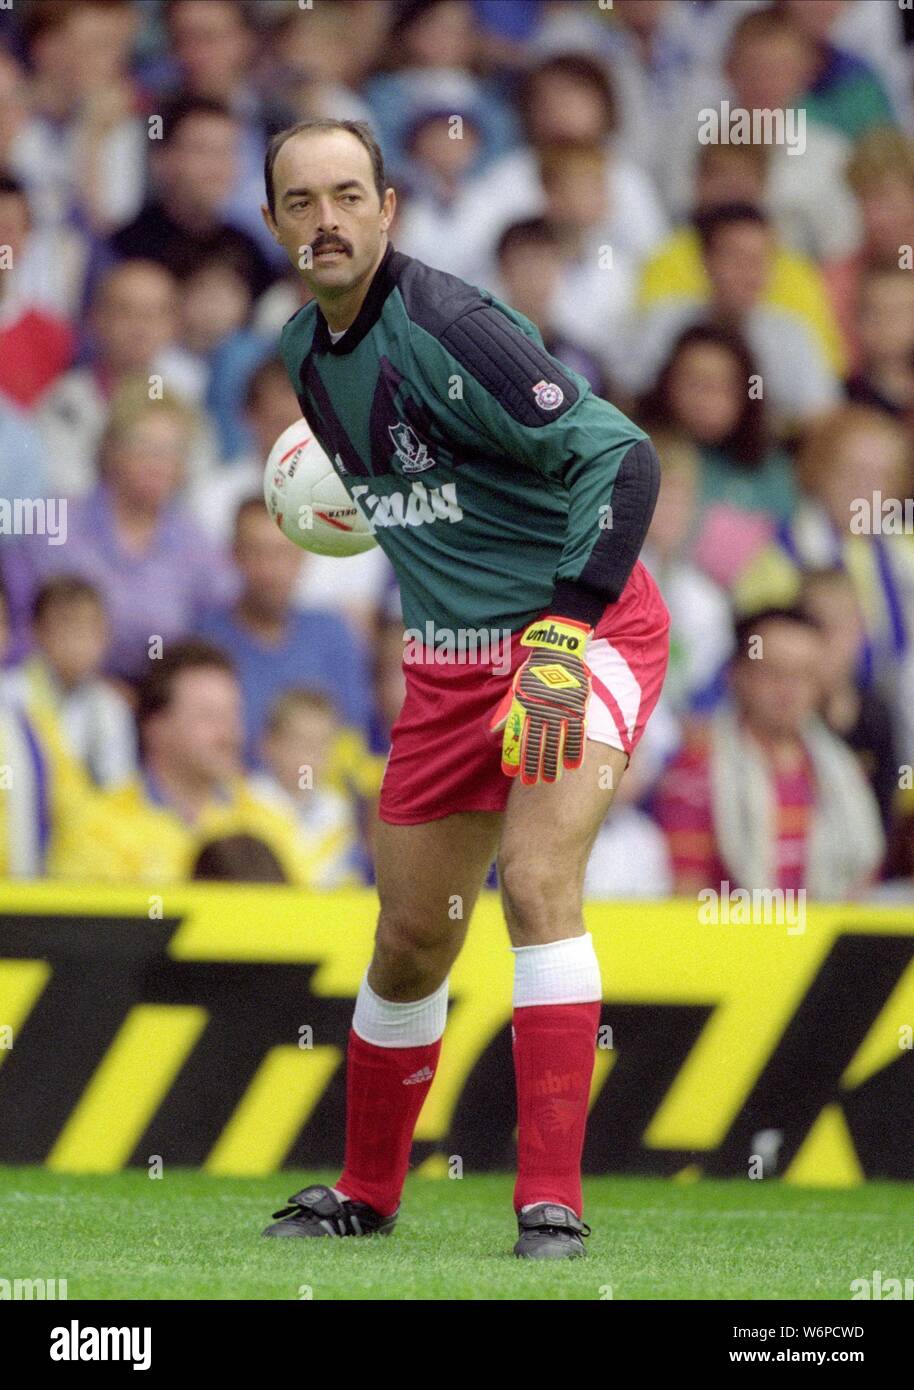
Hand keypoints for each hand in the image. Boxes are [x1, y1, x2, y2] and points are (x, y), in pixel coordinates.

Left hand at [489, 616, 592, 784]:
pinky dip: (573, 751)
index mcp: (523, 706)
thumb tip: (492, 732)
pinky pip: (575, 733)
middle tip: (530, 782)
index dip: (513, 755)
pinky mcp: (575, 707)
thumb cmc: (534, 671)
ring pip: (554, 742)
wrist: (558, 651)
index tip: (510, 773)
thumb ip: (506, 712)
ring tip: (549, 780)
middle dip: (531, 765)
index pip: (516, 736)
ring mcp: (559, 710)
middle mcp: (539, 710)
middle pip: (534, 743)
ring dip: (551, 763)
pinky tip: (571, 766)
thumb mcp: (516, 689)